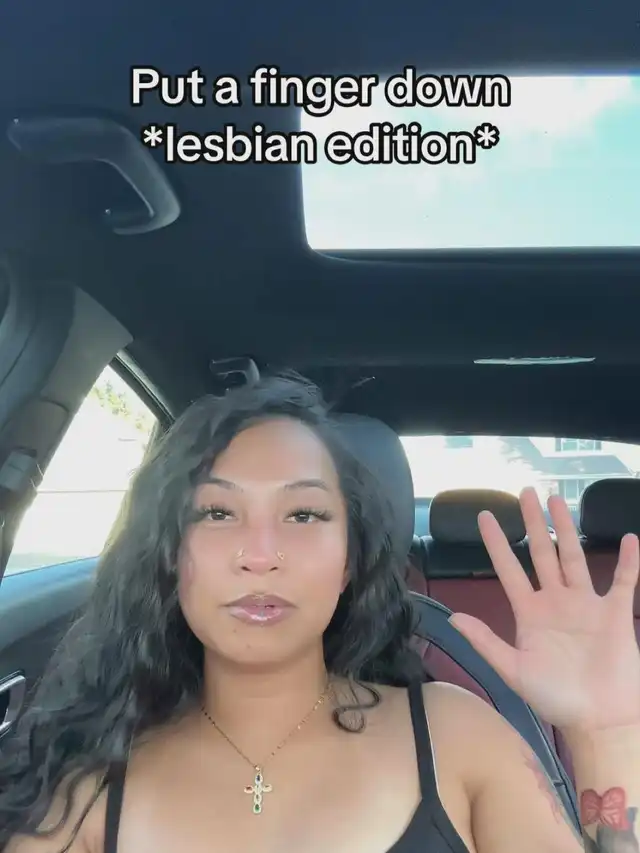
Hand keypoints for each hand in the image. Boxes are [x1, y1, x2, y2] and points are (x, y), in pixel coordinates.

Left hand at [448, 487, 639, 732]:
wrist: (598, 721)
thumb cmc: (556, 698)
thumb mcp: (514, 670)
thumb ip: (486, 642)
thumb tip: (453, 618)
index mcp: (529, 612)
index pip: (509, 569)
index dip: (496, 543)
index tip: (485, 516)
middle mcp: (556, 601)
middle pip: (542, 553)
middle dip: (533, 523)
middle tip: (526, 492)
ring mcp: (586, 605)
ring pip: (575, 557)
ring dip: (568, 529)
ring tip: (559, 501)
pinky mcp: (615, 614)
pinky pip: (622, 582)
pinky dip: (628, 561)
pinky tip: (630, 539)